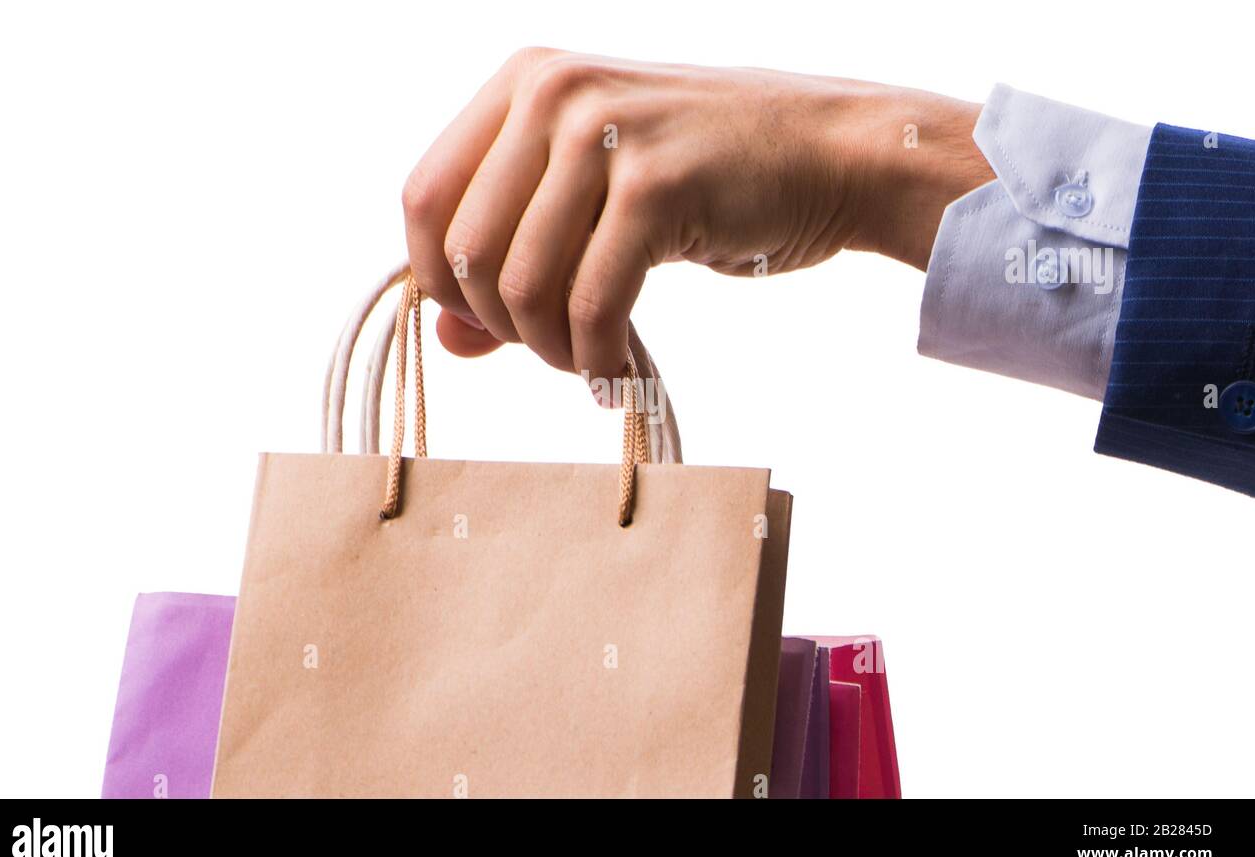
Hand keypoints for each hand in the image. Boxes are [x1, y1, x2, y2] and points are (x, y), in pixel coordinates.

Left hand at [403, 48, 991, 383]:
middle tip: (557, 350)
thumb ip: (513, 257)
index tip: (492, 323)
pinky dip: (600, 359)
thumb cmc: (709, 180)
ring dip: (553, 352)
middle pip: (464, 252)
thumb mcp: (595, 202)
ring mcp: (605, 132)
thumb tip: (447, 341)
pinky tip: (623, 374)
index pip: (422, 200)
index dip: (440, 282)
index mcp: (523, 83)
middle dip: (504, 326)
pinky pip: (591, 305)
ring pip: (523, 285)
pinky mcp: (657, 185)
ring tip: (593, 364)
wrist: (831, 153)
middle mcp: (552, 93)